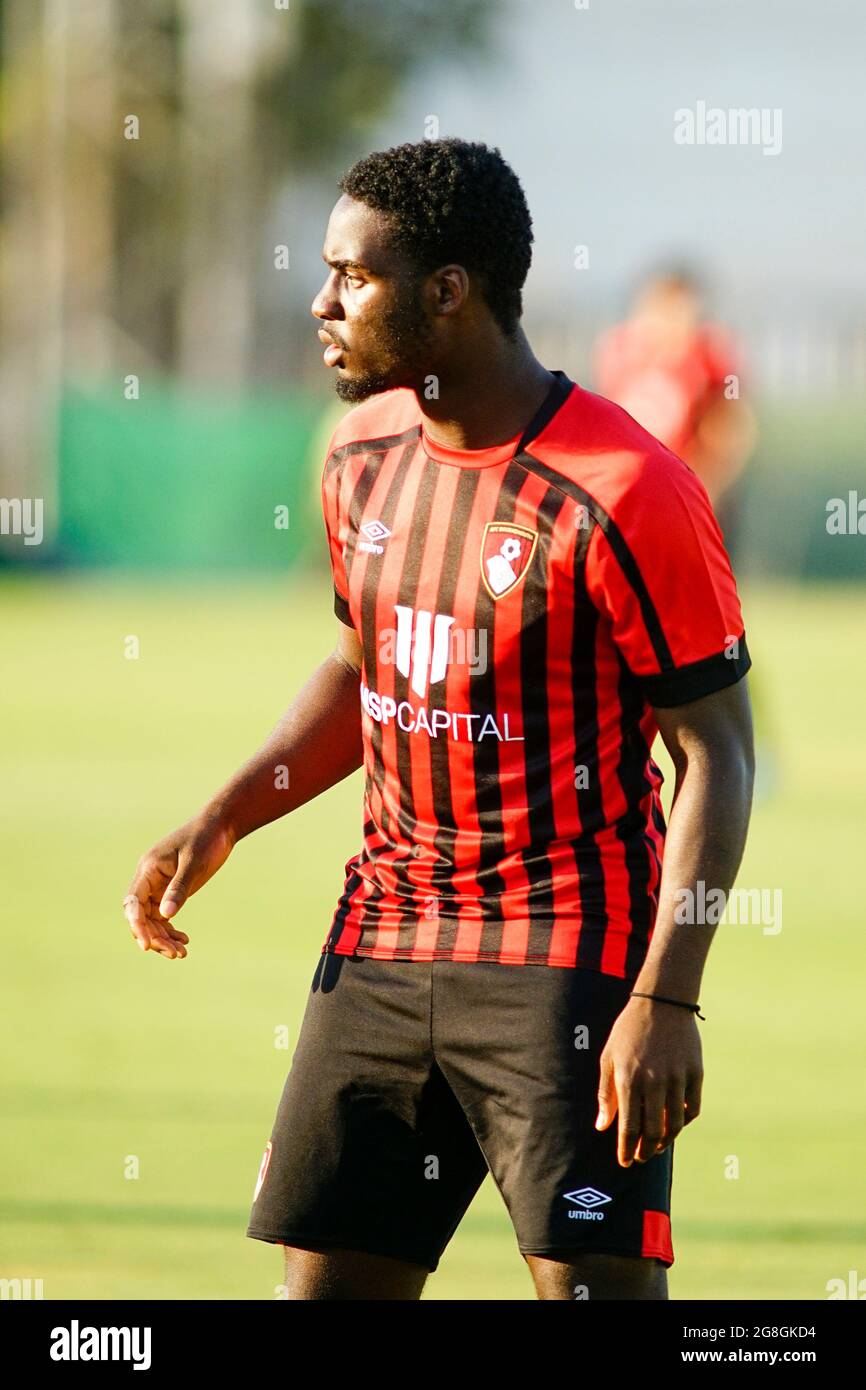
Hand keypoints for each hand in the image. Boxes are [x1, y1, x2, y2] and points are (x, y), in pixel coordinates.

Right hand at [122, 811, 234, 959]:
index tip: (146, 945)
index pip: (133, 902)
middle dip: (154, 937)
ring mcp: (158, 885)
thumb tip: (166, 916)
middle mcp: (149, 879)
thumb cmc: (206, 839)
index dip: (137, 925)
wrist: (220, 826)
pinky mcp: (170, 890)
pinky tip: (184, 939)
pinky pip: (163, 915)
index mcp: (148, 869)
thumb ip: (179, 888)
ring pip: (152, 919)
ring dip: (163, 937)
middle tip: (176, 954)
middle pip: (141, 916)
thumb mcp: (194, 864)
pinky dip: (170, 929)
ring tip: (182, 953)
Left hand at [595, 995, 702, 1166]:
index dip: (626, 1149)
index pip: (629, 1127)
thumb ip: (605, 1094)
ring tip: (657, 1147)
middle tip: (640, 1158)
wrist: (662, 1002)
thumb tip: (602, 1127)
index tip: (624, 1162)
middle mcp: (654, 1082)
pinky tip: (675, 1126)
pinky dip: (683, 1122)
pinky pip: (692, 1109)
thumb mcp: (609, 1057)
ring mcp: (677, 1078)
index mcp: (628, 1079)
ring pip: (674, 1124)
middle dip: (645, 1151)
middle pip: (653, 1131)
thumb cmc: (629, 1030)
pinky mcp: (695, 1073)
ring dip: (665, 1142)